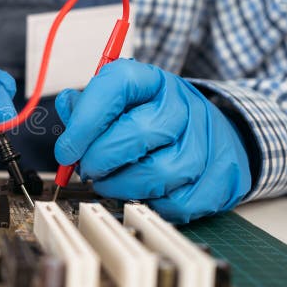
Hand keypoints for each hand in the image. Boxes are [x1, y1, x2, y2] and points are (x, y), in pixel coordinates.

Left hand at [54, 59, 251, 222]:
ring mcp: (206, 141)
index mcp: (151, 81)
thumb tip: (68, 109)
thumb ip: (88, 106)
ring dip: (123, 187)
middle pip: (139, 133)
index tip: (66, 149)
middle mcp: (182, 106)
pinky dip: (153, 205)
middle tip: (87, 169)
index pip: (115, 86)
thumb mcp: (120, 102)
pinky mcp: (221, 177)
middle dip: (101, 159)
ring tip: (110, 183)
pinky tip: (142, 194)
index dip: (85, 121)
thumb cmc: (153, 119)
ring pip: (160, 173)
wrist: (212, 132)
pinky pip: (180, 203)